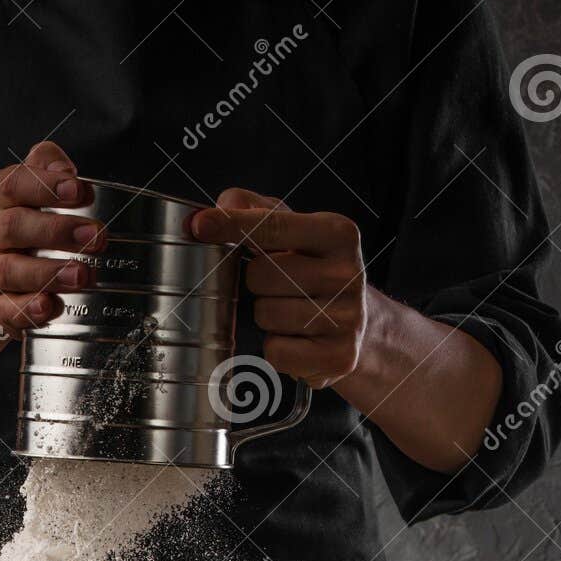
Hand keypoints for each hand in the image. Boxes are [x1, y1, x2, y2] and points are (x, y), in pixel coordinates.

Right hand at [0, 141, 106, 331]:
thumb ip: (47, 167)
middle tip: (96, 237)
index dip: (47, 186)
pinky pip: (7, 309)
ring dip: (48, 273)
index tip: (80, 191)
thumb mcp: (33, 189)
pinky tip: (50, 306)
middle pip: (14, 227)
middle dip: (56, 231)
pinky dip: (29, 310)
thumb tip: (65, 168)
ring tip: (81, 274)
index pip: (15, 184)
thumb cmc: (24, 227)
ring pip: (11, 271)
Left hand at [190, 188, 366, 388]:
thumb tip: (223, 204)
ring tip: (290, 311)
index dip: (230, 225)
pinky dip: (276, 348)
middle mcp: (347, 272)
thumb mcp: (294, 229)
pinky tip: (296, 339)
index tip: (198, 226)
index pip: (272, 225)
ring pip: (266, 315)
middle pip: (260, 275)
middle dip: (255, 282)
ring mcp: (347, 317)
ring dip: (265, 316)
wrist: (362, 323)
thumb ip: (256, 209)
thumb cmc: (314, 269)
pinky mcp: (339, 356)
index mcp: (336, 233)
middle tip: (277, 285)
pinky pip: (277, 351)